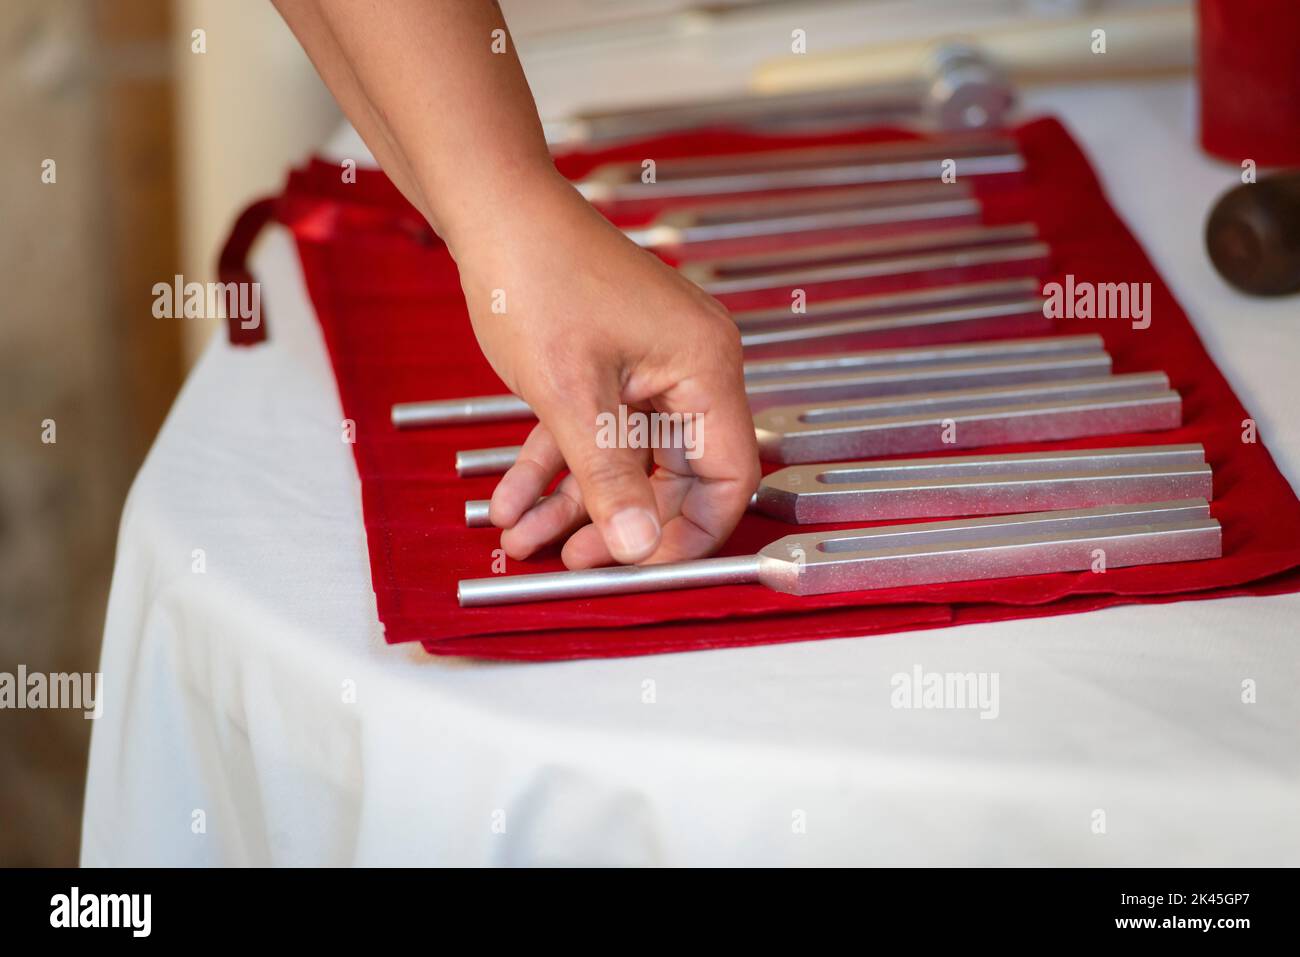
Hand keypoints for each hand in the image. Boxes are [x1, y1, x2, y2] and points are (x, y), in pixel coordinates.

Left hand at [447, 171, 759, 568]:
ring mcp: (649, 366)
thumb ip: (606, 476)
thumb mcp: (570, 393)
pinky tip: (515, 500)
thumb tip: (637, 546)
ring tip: (529, 539)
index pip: (728, 477)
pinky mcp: (612, 365)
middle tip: (577, 561)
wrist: (493, 209)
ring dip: (576, 503)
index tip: (638, 564)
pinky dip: (556, 466)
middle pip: (674, 476)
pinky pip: (593, 431)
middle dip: (620, 523)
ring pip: (624, 460)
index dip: (689, 533)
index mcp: (704, 368)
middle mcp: (689, 369)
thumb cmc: (537, 272)